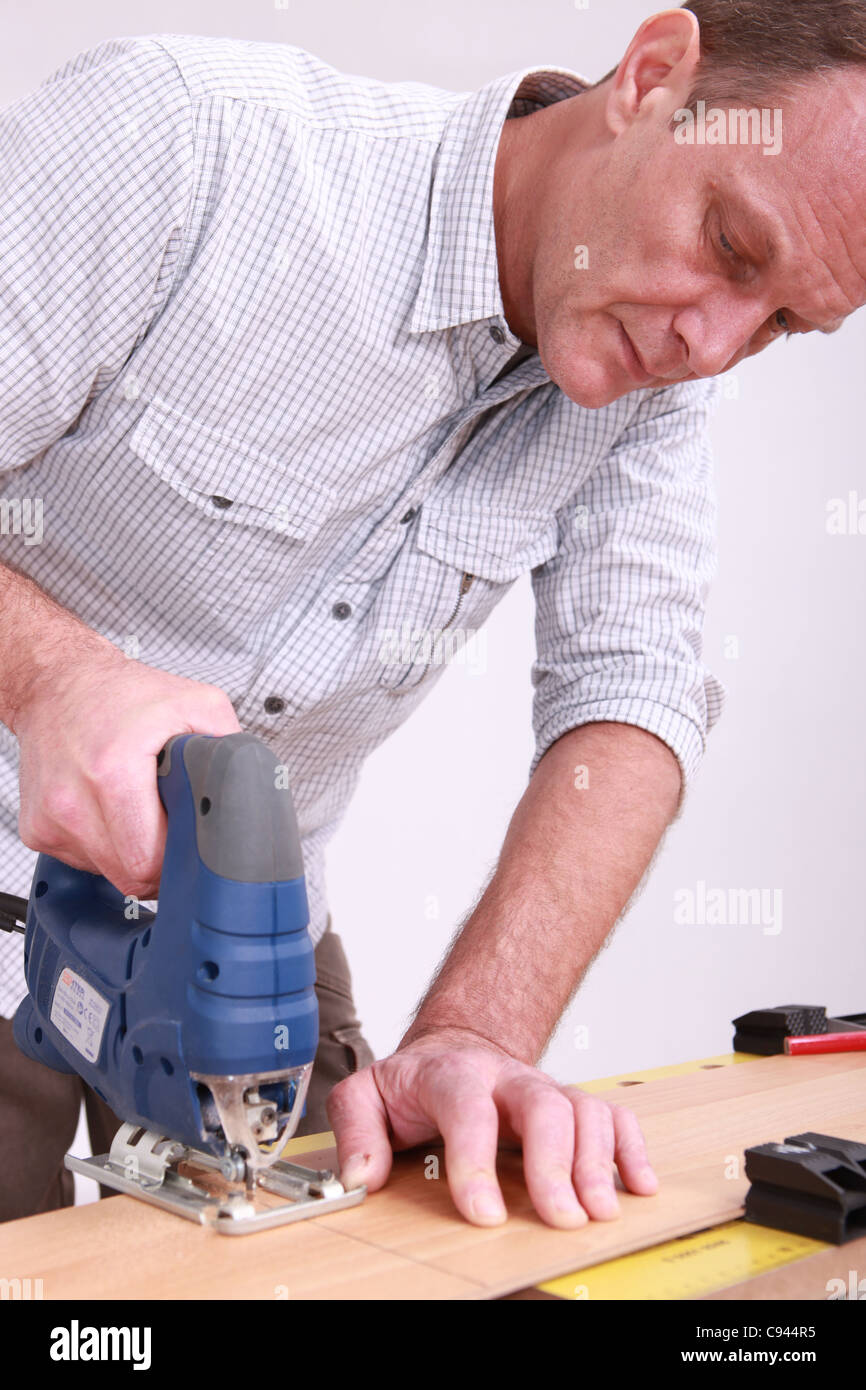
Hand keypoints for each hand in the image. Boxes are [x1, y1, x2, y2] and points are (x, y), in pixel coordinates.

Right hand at [12, 645, 240, 897]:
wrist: (58, 684)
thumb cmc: (120, 694)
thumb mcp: (194, 702)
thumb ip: (229, 746)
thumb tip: (254, 785)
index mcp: (112, 771)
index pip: (148, 862)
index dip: (180, 863)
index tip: (193, 847)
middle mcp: (73, 801)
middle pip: (129, 877)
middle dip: (161, 864)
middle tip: (176, 834)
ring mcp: (50, 820)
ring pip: (107, 873)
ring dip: (131, 855)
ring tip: (142, 814)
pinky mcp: (37, 829)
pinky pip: (84, 862)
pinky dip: (106, 847)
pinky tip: (114, 814)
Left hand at [327, 1025, 657, 1227]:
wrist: (453, 1048)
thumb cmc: (413, 1083)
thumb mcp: (365, 1096)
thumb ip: (356, 1131)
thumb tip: (361, 1177)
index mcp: (451, 1073)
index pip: (467, 1108)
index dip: (476, 1161)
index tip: (484, 1214)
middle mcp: (505, 1077)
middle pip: (541, 1106)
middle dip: (556, 1164)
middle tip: (561, 1217)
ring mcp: (543, 1088)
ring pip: (583, 1110)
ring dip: (597, 1161)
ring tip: (600, 1210)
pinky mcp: (571, 1104)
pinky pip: (613, 1116)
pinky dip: (631, 1148)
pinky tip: (639, 1185)